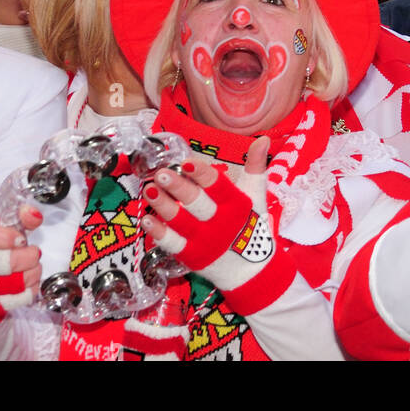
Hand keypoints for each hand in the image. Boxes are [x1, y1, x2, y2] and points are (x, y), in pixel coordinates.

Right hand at [0, 205, 42, 331]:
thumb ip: (19, 219)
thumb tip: (34, 215)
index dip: (5, 237)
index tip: (20, 239)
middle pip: (5, 263)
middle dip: (28, 257)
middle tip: (33, 252)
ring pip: (14, 283)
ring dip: (32, 273)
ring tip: (34, 266)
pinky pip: (17, 299)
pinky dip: (30, 290)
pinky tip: (30, 282)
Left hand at [141, 137, 294, 313]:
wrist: (251, 272)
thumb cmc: (251, 225)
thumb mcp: (256, 196)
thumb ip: (256, 166)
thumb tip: (262, 138)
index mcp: (237, 205)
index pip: (218, 186)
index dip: (202, 174)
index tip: (186, 162)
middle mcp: (221, 224)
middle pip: (198, 204)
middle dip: (179, 188)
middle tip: (162, 174)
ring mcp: (205, 242)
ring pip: (181, 222)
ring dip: (164, 206)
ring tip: (149, 190)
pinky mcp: (192, 257)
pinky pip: (173, 244)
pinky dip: (159, 232)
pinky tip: (147, 219)